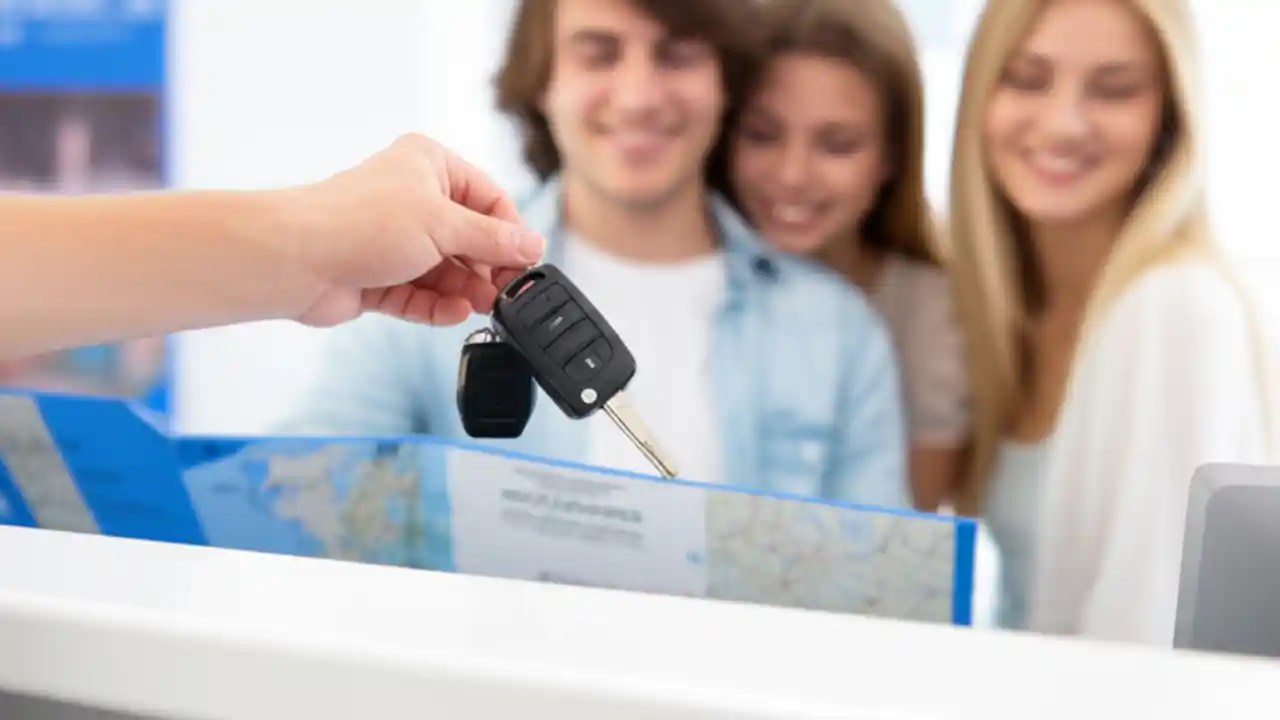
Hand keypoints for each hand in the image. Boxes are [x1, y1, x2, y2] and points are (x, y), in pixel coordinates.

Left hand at [287, 133, 544, 326]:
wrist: (295, 258)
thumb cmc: (359, 222)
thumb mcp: (444, 224)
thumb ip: (493, 239)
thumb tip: (532, 246)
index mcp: (428, 165)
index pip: (488, 198)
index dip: (510, 232)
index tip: (527, 262)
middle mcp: (411, 199)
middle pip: (468, 238)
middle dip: (487, 266)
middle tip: (508, 292)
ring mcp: (393, 240)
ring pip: (444, 270)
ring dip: (465, 289)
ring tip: (484, 306)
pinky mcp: (377, 276)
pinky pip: (419, 293)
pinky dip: (437, 305)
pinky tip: (455, 313)